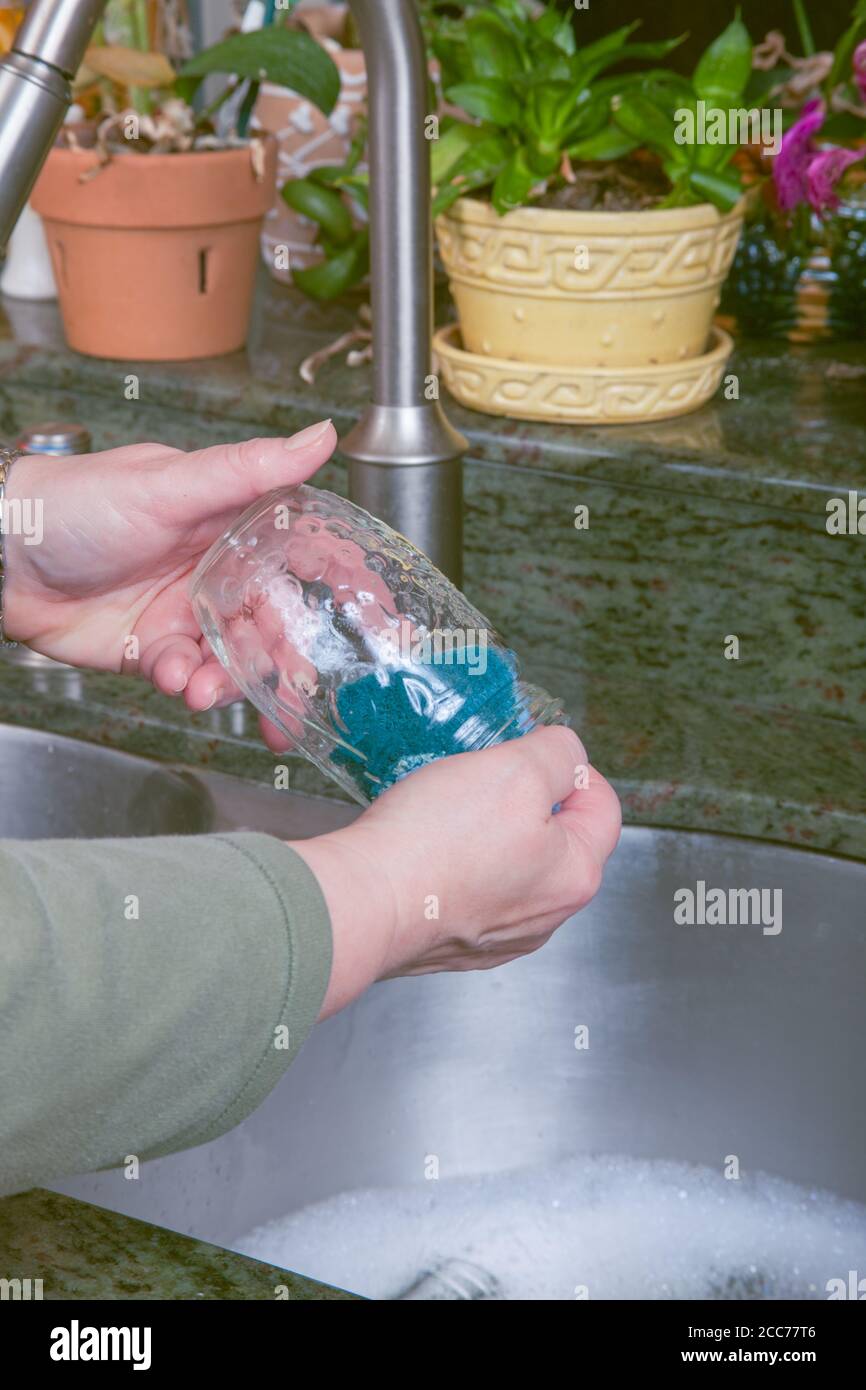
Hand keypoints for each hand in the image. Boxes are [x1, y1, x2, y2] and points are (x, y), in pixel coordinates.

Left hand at [3, 422, 335, 717]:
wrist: (4, 559)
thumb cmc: (78, 503)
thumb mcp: (169, 485)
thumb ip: (248, 470)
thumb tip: (321, 436)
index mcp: (234, 526)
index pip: (306, 558)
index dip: (346, 590)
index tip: (380, 623)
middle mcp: (219, 571)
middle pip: (277, 627)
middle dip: (290, 666)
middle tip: (296, 697)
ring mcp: (189, 613)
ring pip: (237, 661)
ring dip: (235, 683)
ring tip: (210, 689)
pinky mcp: (157, 650)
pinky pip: (190, 677)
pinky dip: (187, 684)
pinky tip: (172, 677)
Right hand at [291, 725, 620, 1018]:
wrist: (364, 904)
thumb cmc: (440, 839)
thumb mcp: (517, 768)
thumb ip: (558, 754)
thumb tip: (566, 756)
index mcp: (575, 876)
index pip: (603, 808)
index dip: (574, 769)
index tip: (535, 754)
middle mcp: (544, 918)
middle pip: (556, 840)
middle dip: (526, 802)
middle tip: (485, 780)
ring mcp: (498, 938)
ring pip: (510, 866)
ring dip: (488, 835)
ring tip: (449, 813)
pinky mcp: (453, 945)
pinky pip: (468, 891)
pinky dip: (454, 866)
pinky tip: (426, 850)